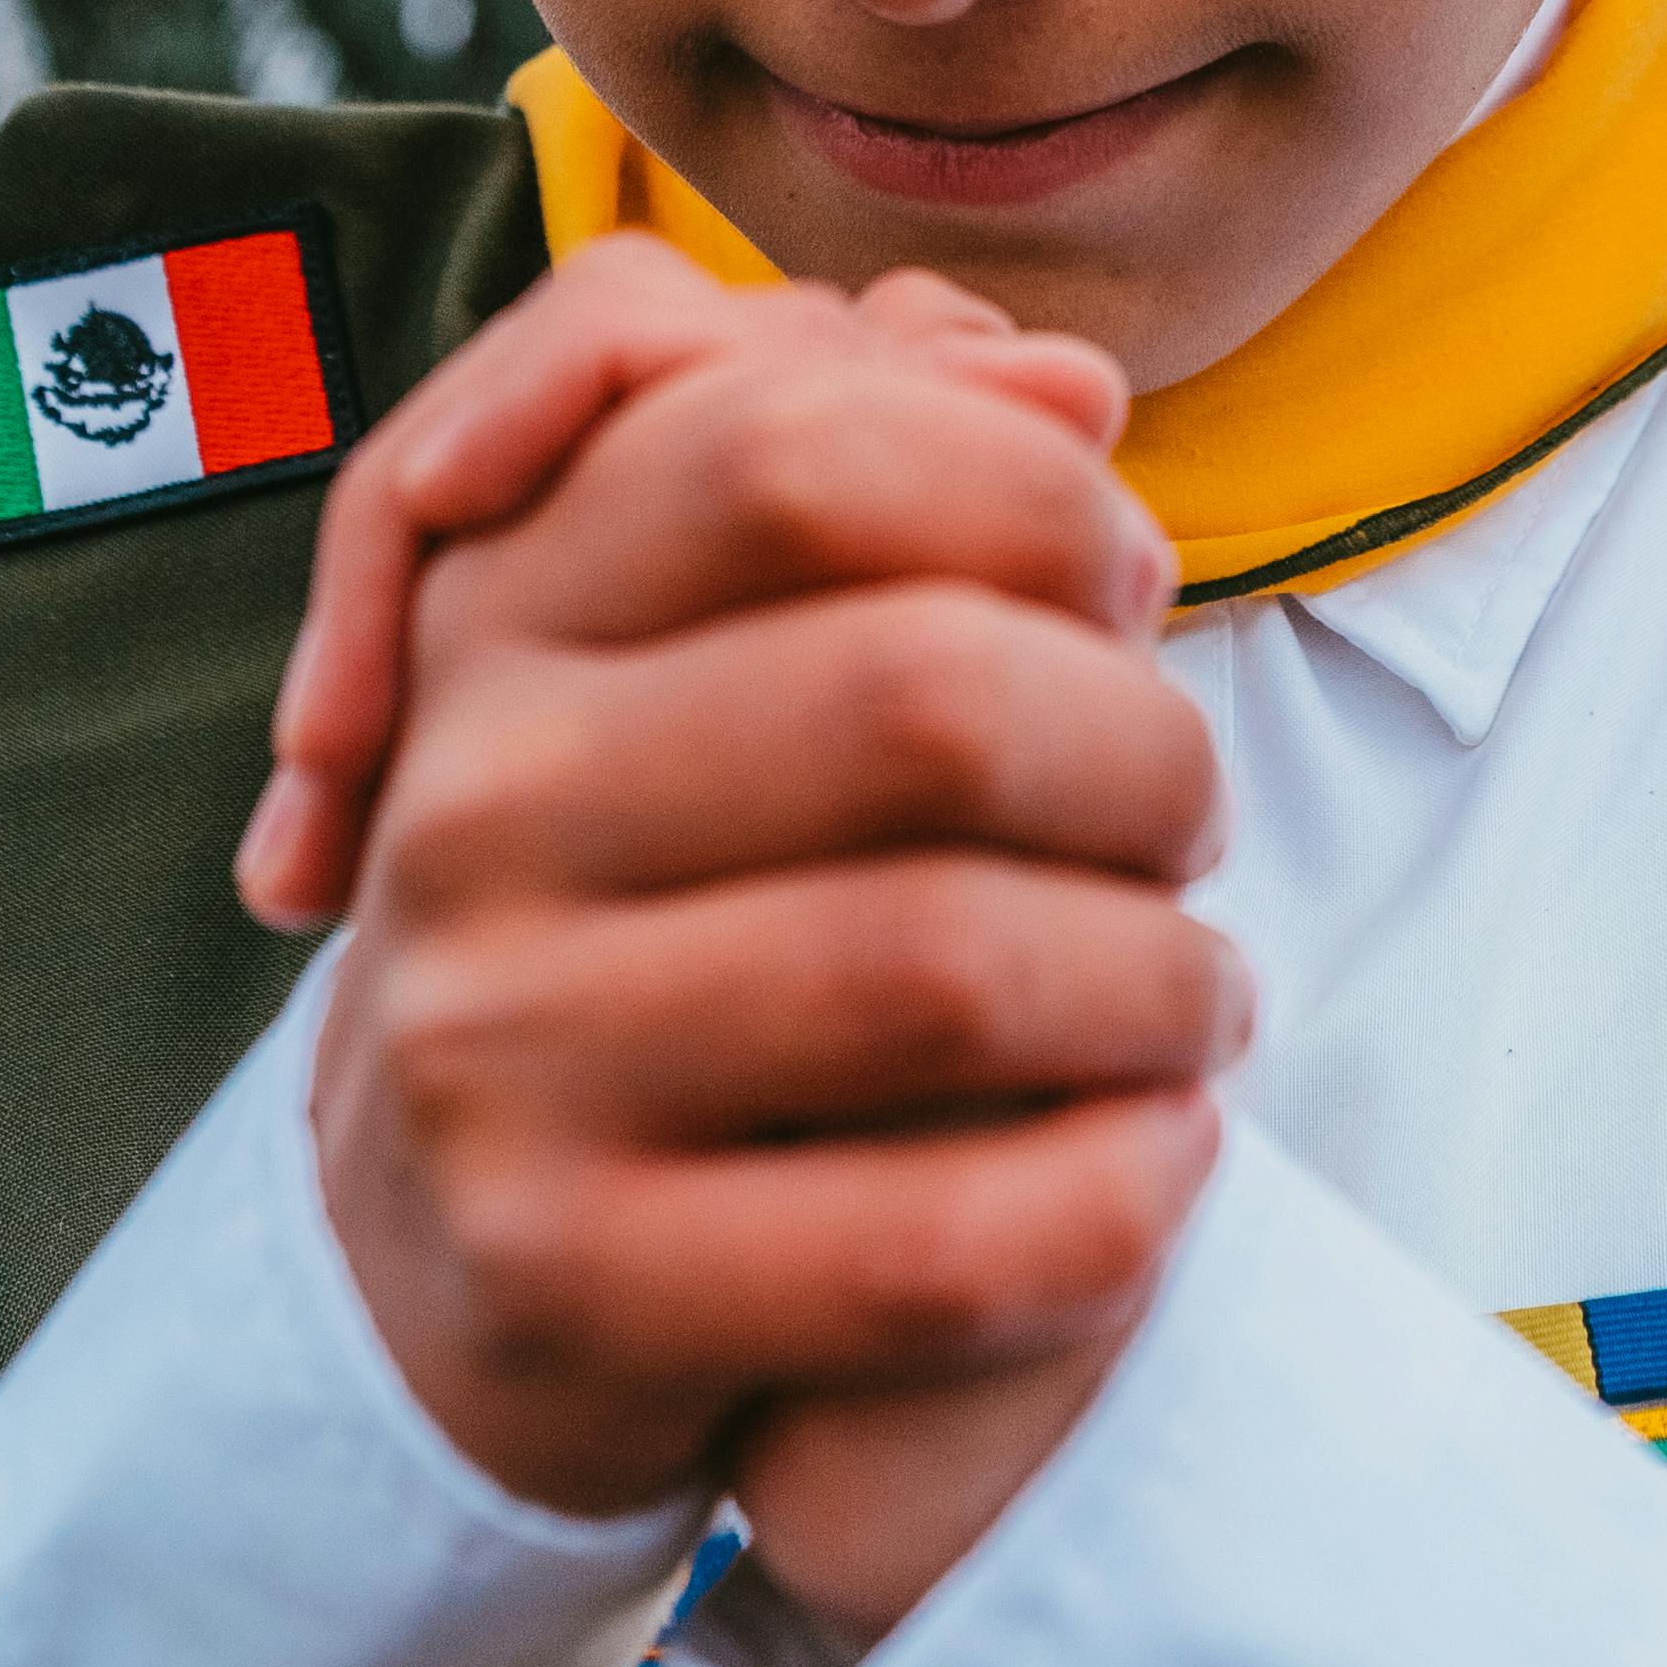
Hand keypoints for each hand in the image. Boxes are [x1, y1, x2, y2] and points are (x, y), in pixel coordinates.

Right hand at [307, 299, 1239, 1545]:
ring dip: (1162, 984)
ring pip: (948, 966)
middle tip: (1189, 825)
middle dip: (1146, 755)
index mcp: (505, 613)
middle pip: (922, 696)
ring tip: (1197, 1000)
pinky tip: (1156, 1159)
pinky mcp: (564, 1282)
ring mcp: (492, 1052)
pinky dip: (1119, 1193)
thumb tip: (1073, 384)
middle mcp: (470, 809)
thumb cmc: (686, 908)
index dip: (1030, 496)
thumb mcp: (725, 664)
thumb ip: (890, 485)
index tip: (1115, 594)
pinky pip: (936, 1240)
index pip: (793, 446)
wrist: (469, 1258)